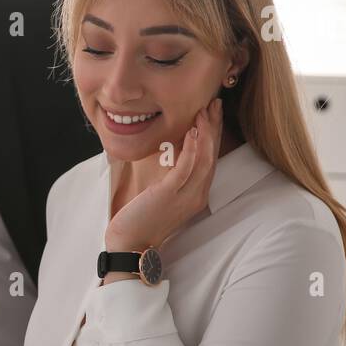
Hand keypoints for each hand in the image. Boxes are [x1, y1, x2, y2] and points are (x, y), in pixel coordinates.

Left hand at [105, 97, 223, 252]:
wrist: (130, 242)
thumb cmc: (142, 218)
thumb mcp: (161, 194)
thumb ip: (172, 177)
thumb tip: (173, 155)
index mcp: (196, 193)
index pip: (210, 158)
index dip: (213, 134)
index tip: (213, 112)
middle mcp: (197, 194)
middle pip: (212, 155)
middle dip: (214, 127)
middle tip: (215, 102)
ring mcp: (186, 195)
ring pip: (205, 158)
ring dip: (206, 132)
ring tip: (206, 110)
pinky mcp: (171, 194)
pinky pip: (187, 167)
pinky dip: (192, 148)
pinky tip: (193, 131)